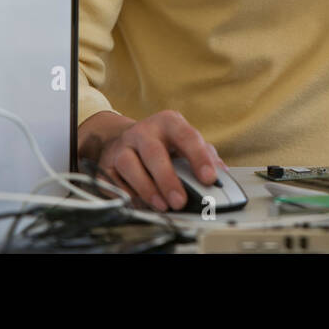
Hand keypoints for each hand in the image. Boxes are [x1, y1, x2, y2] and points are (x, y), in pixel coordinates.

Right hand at [77, 109, 226, 211]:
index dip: (199, 157)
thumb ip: (205, 155)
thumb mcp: (184, 142)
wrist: (126, 140)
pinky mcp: (106, 163)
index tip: (209, 178)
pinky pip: (113, 180)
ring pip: (129, 165)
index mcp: (169, 122)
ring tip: (162, 206)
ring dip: (147, 188)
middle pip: (153, 152)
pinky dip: (127, 194)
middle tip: (180, 201)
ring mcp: (123, 146)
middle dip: (167, 178)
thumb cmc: (163, 144)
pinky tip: (140, 204)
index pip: (186, 136)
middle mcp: (144, 131)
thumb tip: (222, 175)